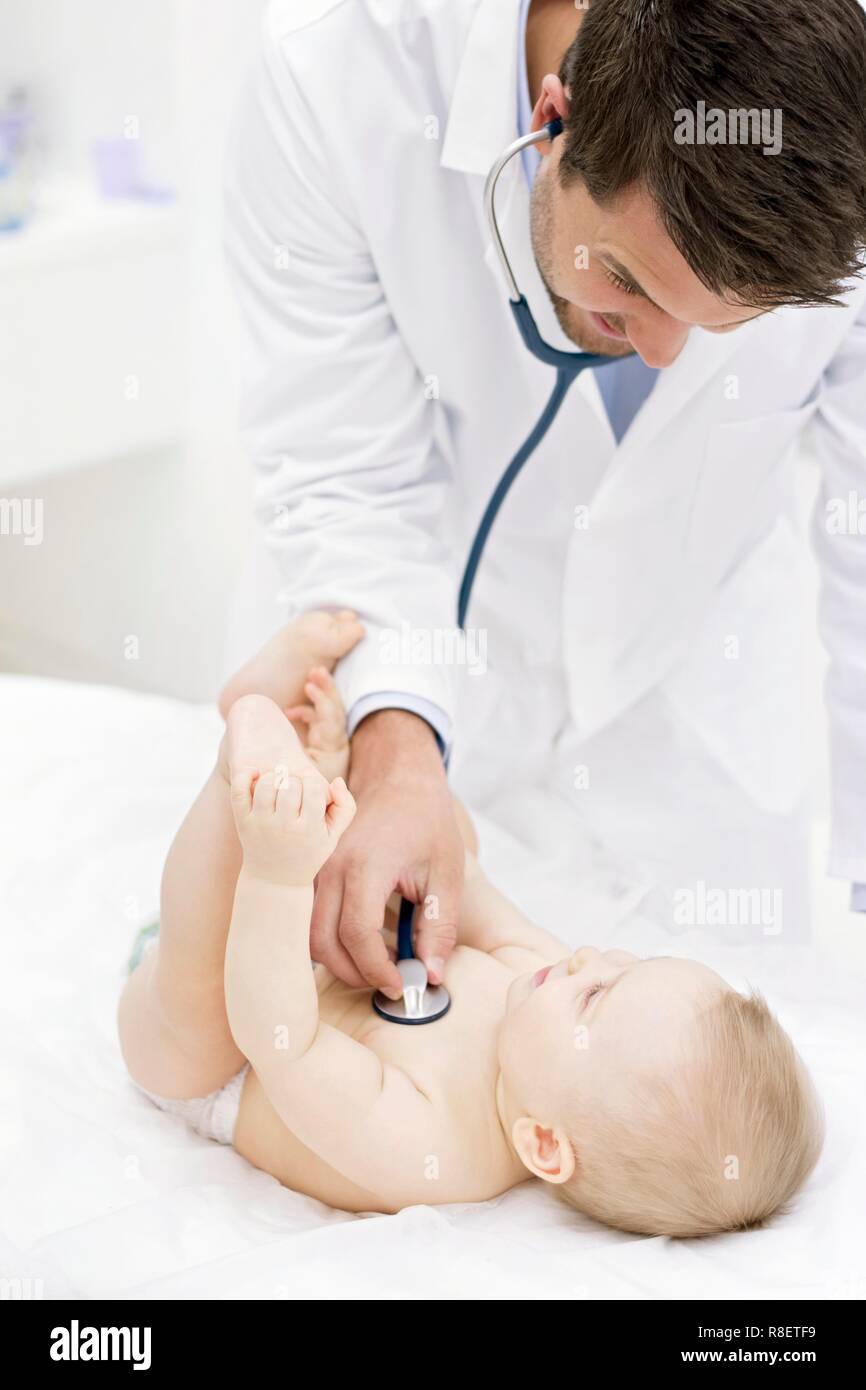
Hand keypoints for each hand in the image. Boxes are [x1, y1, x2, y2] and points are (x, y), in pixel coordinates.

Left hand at [231, 765, 355, 886]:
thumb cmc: (309, 851)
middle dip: (295, 780)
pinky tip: (256, 774)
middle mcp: (284, 827)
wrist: (277, 880)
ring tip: (280, 785)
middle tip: (296, 789)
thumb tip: (336, 780)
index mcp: (309, 829)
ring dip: (275, 777)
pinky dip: (246, 776)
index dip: (313, 781)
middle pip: (290, 784)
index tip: (311, 790)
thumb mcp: (333, 835)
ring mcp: (261, 824)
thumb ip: (345, 806)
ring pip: (267, 784)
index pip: (313, 787)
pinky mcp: (243, 822)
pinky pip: (239, 790)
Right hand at [310, 710, 463, 997]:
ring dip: (337, 959)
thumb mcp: (446, 873)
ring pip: (308, 933)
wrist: (399, 778)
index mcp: (364, 865)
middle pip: (323, 942)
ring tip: (375, 964)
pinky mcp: (311, 868)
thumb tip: (431, 975)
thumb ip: (439, 927)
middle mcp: (329, 866)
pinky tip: (359, 941)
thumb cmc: (424, 821)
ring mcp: (314, 866)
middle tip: (388, 982)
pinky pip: (306, 915)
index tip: (402, 985)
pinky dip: (326, 938)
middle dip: (354, 973)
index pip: (357, 935)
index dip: (377, 970)